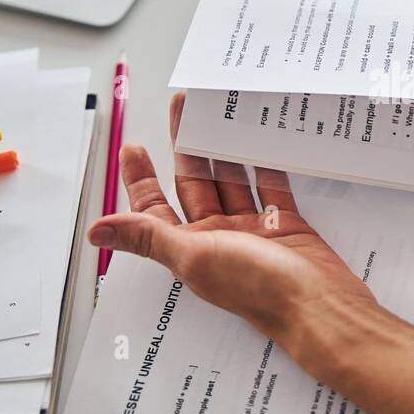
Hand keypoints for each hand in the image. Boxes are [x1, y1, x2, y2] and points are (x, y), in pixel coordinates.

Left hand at [87, 93, 375, 341]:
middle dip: (185, 147)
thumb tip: (95, 233)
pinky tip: (258, 136)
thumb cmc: (257, 288)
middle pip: (194, 186)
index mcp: (190, 249)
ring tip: (214, 112)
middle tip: (181, 107)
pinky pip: (269, 185)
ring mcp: (252, 230)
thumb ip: (147, 237)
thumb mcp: (193, 258)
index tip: (133, 146)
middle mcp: (218, 238)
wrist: (319, 305)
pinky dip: (263, 161)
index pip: (156, 209)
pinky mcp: (285, 222)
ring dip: (221, 149)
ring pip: (230, 180)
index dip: (141, 179)